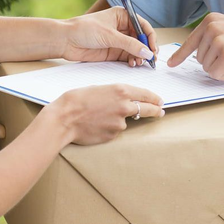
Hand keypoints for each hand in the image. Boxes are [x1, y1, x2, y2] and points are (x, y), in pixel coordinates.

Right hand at [41, 84, 164, 145]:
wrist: (64, 118)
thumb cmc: (76, 100)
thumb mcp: (99, 88)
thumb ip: (115, 94)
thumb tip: (123, 99)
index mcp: (121, 91)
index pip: (145, 95)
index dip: (154, 98)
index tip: (159, 101)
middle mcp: (124, 106)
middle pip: (147, 109)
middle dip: (155, 111)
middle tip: (160, 112)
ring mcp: (120, 123)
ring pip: (126, 121)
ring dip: (119, 120)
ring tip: (99, 116)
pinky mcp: (113, 135)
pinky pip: (115, 131)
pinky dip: (109, 128)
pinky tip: (96, 124)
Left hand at [62, 7, 158, 67]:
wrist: (65, 40)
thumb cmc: (84, 29)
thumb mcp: (109, 35)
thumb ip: (130, 44)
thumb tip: (147, 53)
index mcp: (122, 16)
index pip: (143, 26)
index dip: (149, 37)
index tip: (152, 48)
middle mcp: (122, 27)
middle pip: (141, 38)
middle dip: (146, 48)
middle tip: (150, 59)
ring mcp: (117, 40)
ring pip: (136, 49)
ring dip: (140, 56)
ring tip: (139, 63)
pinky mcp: (113, 51)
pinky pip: (128, 56)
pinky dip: (132, 60)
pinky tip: (133, 64)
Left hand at [167, 13, 223, 80]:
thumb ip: (213, 35)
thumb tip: (194, 53)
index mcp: (212, 20)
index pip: (191, 41)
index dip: (180, 55)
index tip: (171, 64)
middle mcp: (212, 28)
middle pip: (199, 58)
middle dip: (215, 62)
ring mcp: (218, 41)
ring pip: (206, 68)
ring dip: (221, 69)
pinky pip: (215, 74)